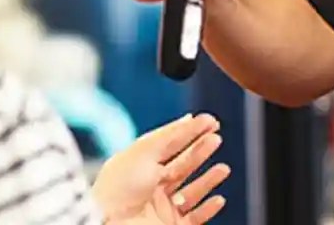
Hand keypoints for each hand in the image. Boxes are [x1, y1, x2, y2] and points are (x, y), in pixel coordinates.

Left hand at [92, 113, 230, 223]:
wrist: (110, 224)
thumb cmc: (119, 189)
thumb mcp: (144, 151)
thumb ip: (170, 135)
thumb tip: (190, 119)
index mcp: (140, 167)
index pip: (170, 145)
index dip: (190, 132)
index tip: (209, 121)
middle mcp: (151, 187)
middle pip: (182, 166)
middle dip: (200, 151)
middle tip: (217, 138)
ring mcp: (161, 208)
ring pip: (192, 191)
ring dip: (209, 179)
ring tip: (223, 169)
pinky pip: (195, 217)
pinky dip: (208, 209)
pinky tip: (218, 198)